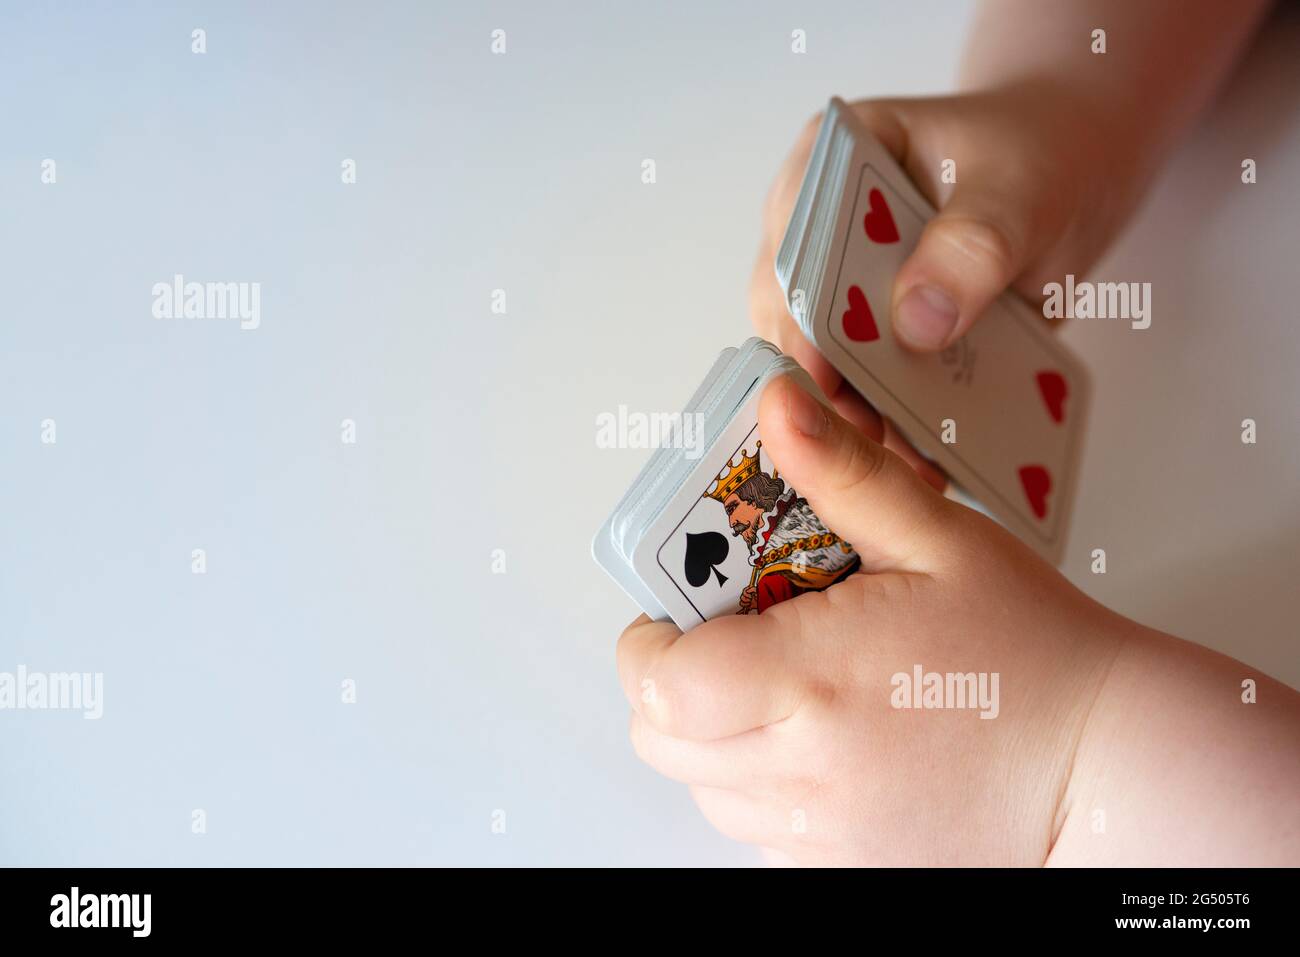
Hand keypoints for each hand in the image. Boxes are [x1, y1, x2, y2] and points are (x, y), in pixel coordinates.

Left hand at [618, 375, 1299, 864]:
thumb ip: (842, 472)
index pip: (659, 680)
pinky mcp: (841, 865)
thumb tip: (776, 407)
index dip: (650, 638)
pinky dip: (763, 780)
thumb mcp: (938, 538)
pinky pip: (757, 824)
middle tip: (736, 632)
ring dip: (716, 729)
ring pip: (703, 785)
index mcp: (810, 682)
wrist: (1109, 765)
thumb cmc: (1035, 655)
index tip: (684, 603)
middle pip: (662, 736)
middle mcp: (802, 770)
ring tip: (790, 681)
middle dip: (676, 678)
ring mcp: (820, 832)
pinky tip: (824, 735)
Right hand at [750, 86, 1139, 489]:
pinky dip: (889, 424)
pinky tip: (921, 458)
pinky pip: (863, 388)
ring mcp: (833, 288)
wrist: (1067, 180)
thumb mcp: (1021, 187)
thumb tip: (915, 322)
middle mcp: (810, 229)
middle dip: (824, 377)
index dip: (802, 305)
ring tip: (901, 461)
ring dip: (854, 412)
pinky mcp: (867, 338)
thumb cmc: (1037, 156)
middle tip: (866, 436)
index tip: (824, 368)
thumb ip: (974, 244)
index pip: (793, 239)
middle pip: (789, 315)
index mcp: (826, 162)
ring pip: (816, 363)